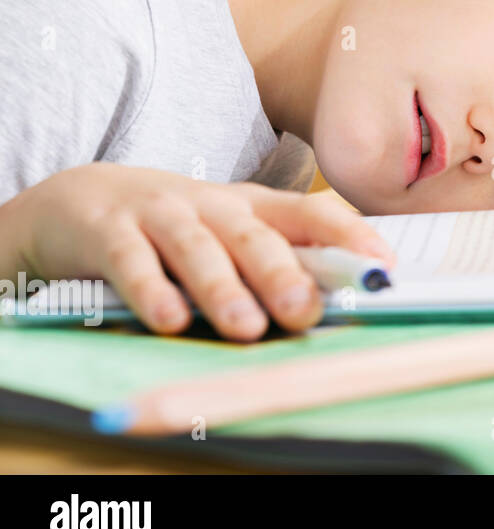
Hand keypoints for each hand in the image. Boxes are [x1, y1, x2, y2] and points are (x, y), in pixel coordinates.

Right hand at [0, 163, 395, 340]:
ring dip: (223, 288)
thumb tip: (336, 301)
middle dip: (284, 275)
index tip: (381, 267)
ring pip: (197, 248)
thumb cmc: (175, 229)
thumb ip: (277, 259)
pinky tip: (169, 320)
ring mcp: (159, 213)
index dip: (348, 235)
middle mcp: (212, 205)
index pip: (311, 213)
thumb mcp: (230, 236)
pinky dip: (151, 291)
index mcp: (253, 206)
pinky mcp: (108, 231)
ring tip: (245, 327)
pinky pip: (132, 262)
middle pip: (255, 237)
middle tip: (306, 312)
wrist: (78, 200)